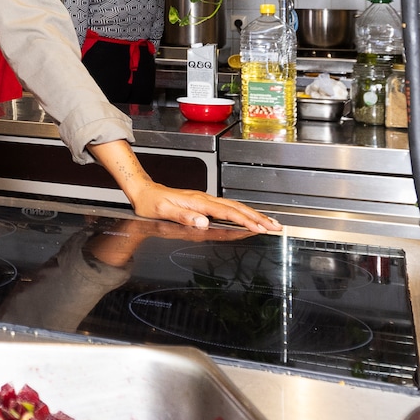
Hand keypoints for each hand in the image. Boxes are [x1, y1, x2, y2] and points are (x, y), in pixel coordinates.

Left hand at [127, 181, 279, 233]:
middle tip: (276, 226)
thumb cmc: (151, 203)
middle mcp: (204, 199)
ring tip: (270, 223)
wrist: (144, 191)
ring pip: (235, 207)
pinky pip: (228, 208)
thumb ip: (183, 216)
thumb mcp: (163, 211)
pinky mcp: (204, 202)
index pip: (227, 212)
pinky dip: (242, 213)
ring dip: (254, 215)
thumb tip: (203, 222)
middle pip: (237, 208)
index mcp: (198, 202)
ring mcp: (205, 200)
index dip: (245, 220)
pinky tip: (249, 218)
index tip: (260, 228)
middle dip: (258, 217)